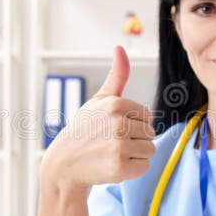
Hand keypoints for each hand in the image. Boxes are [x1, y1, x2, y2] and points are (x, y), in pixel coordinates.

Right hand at [40, 45, 156, 195]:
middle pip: (150, 133)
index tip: (113, 128)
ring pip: (150, 149)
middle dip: (135, 139)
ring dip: (135, 154)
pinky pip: (145, 166)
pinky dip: (133, 169)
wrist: (65, 163)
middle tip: (111, 143)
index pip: (147, 116)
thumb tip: (120, 46)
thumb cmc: (85, 129)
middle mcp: (118, 124)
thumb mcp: (98, 100)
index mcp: (115, 104)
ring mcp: (119, 147)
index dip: (133, 124)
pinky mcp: (120, 167)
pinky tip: (113, 165)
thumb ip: (116, 75)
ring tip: (112, 154)